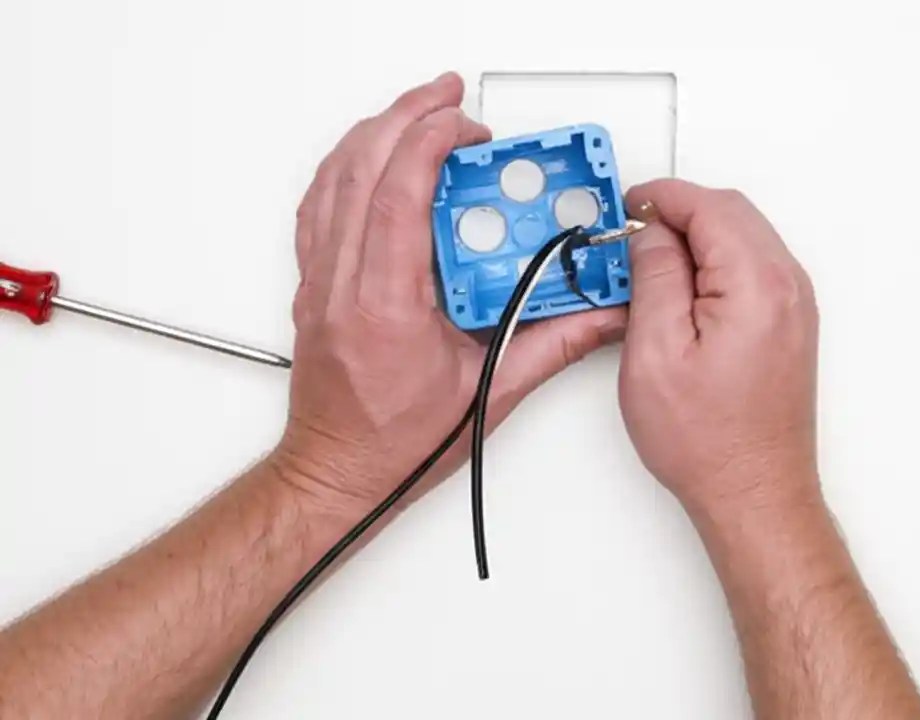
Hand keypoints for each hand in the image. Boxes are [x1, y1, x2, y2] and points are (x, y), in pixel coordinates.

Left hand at [272, 73, 625, 510]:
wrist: (337, 474)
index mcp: (385, 306)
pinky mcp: (313, 285)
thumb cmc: (395, 447)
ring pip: (331, 179)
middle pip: (359, 168)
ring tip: (416, 114)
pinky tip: (372, 159)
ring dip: (373, 133)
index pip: (398, 196)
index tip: (465, 129)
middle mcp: (342, 285)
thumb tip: (599, 313)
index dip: (429, 144)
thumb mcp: (489, 396)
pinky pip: (318, 205)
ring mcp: (320, 282)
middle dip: (404, 116)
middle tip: (447, 99)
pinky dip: (346, 167)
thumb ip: (552, 345)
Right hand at [618, 180, 819, 517]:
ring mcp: (795, 305)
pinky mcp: (790, 323)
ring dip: (697, 238)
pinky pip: (752, 267)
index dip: (660, 198)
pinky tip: (682, 289)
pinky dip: (715, 263)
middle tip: (631, 235)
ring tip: (650, 267)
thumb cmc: (710, 442)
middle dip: (678, 213)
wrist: (754, 492)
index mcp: (758, 284)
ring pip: (743, 237)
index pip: (709, 206)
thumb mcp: (655, 352)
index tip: (626, 208)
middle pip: (731, 213)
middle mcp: (788, 287)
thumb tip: (651, 234)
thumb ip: (655, 277)